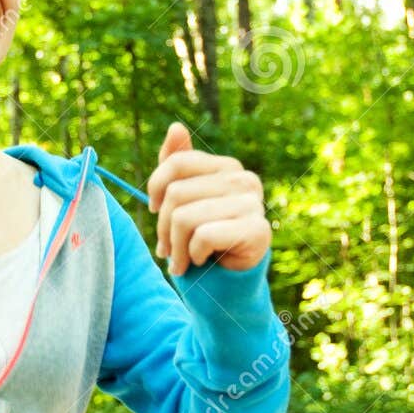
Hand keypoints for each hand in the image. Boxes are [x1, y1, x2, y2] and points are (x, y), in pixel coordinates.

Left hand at [147, 122, 271, 275]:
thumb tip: (175, 127)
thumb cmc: (204, 241)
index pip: (177, 163)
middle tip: (168, 249)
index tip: (156, 209)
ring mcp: (254, 204)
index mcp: (227, 167)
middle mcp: (244, 180)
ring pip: (185, 217)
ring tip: (182, 260)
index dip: (155, 187)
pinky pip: (203, 236)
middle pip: (177, 193)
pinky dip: (194, 255)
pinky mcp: (258, 230)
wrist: (230, 285)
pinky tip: (202, 261)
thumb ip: (178, 166)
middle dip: (164, 228)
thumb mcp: (185, 201)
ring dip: (176, 248)